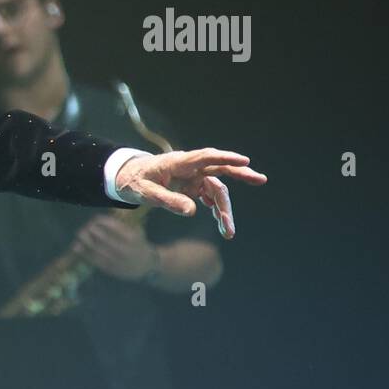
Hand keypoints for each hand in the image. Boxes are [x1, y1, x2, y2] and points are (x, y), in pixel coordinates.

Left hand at [72, 215, 157, 281]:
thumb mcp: (137, 232)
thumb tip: (101, 218)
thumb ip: (122, 224)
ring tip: (79, 235)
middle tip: (85, 227)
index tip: (95, 219)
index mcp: (131, 237)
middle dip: (91, 230)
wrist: (147, 266)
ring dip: (85, 241)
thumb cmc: (139, 245)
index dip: (101, 222)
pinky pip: (94, 260)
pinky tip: (78, 248)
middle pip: (102, 237)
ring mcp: (116, 260)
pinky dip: (84, 253)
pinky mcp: (110, 268)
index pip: (113, 226)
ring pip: (96, 249)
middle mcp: (124, 249)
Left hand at [114, 149, 266, 238]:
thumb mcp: (145, 194)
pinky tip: (222, 224)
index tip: (244, 161)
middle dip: (240, 176)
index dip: (225, 158)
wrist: (127, 178)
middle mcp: (191, 168)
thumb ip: (167, 201)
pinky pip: (210, 198)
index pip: (205, 157)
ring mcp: (194, 177)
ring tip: (228, 232)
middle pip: (219, 170)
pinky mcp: (194, 186)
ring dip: (224, 210)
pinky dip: (216, 210)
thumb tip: (192, 212)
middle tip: (261, 180)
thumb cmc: (134, 182)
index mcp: (178, 162)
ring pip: (217, 190)